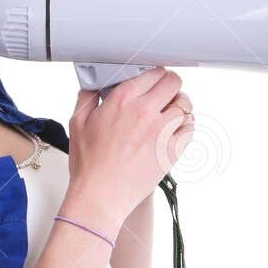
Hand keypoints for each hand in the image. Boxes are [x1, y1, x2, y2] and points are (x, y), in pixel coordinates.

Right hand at [64, 65, 194, 231]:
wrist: (100, 195)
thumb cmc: (89, 164)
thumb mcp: (78, 123)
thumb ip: (88, 98)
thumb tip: (93, 87)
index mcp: (122, 100)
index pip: (153, 73)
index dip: (157, 74)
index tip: (156, 79)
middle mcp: (144, 111)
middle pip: (174, 83)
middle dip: (173, 85)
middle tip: (169, 92)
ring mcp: (161, 131)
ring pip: (185, 106)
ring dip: (181, 106)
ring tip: (173, 112)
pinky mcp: (171, 150)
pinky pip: (190, 129)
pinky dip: (186, 127)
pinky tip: (177, 130)